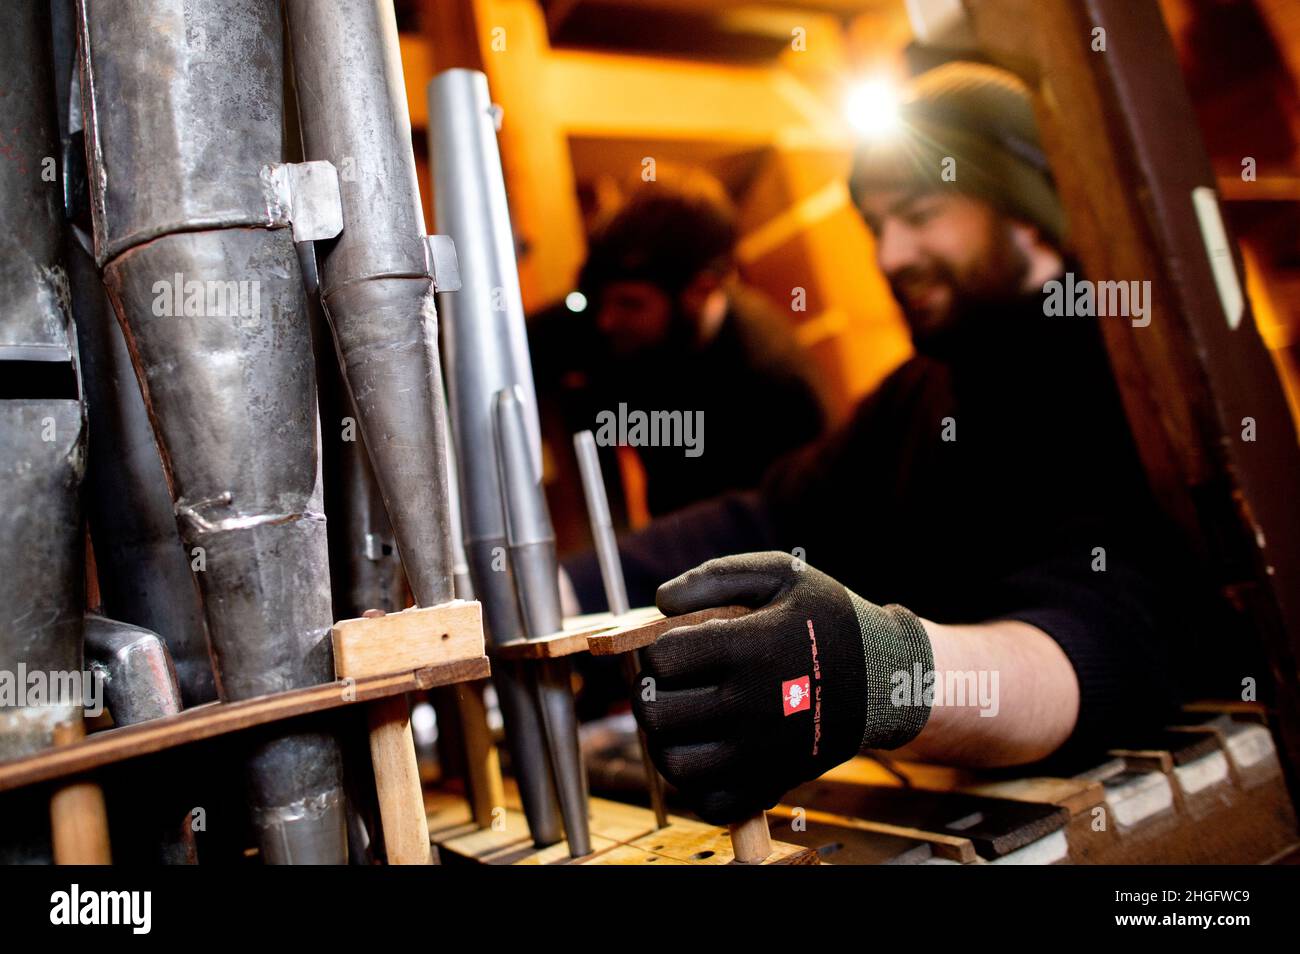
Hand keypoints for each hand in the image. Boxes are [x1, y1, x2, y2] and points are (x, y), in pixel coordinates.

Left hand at [632, 551, 932, 823]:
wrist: (887, 678)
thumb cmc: (828, 619)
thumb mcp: (782, 573)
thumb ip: (716, 576)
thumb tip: (661, 602)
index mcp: (750, 648)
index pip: (662, 659)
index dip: (658, 650)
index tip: (678, 647)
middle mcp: (752, 705)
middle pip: (657, 715)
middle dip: (653, 694)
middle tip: (671, 685)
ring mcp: (761, 752)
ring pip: (675, 764)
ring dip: (667, 741)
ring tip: (686, 719)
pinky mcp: (773, 784)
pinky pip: (710, 803)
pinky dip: (697, 784)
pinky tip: (710, 752)